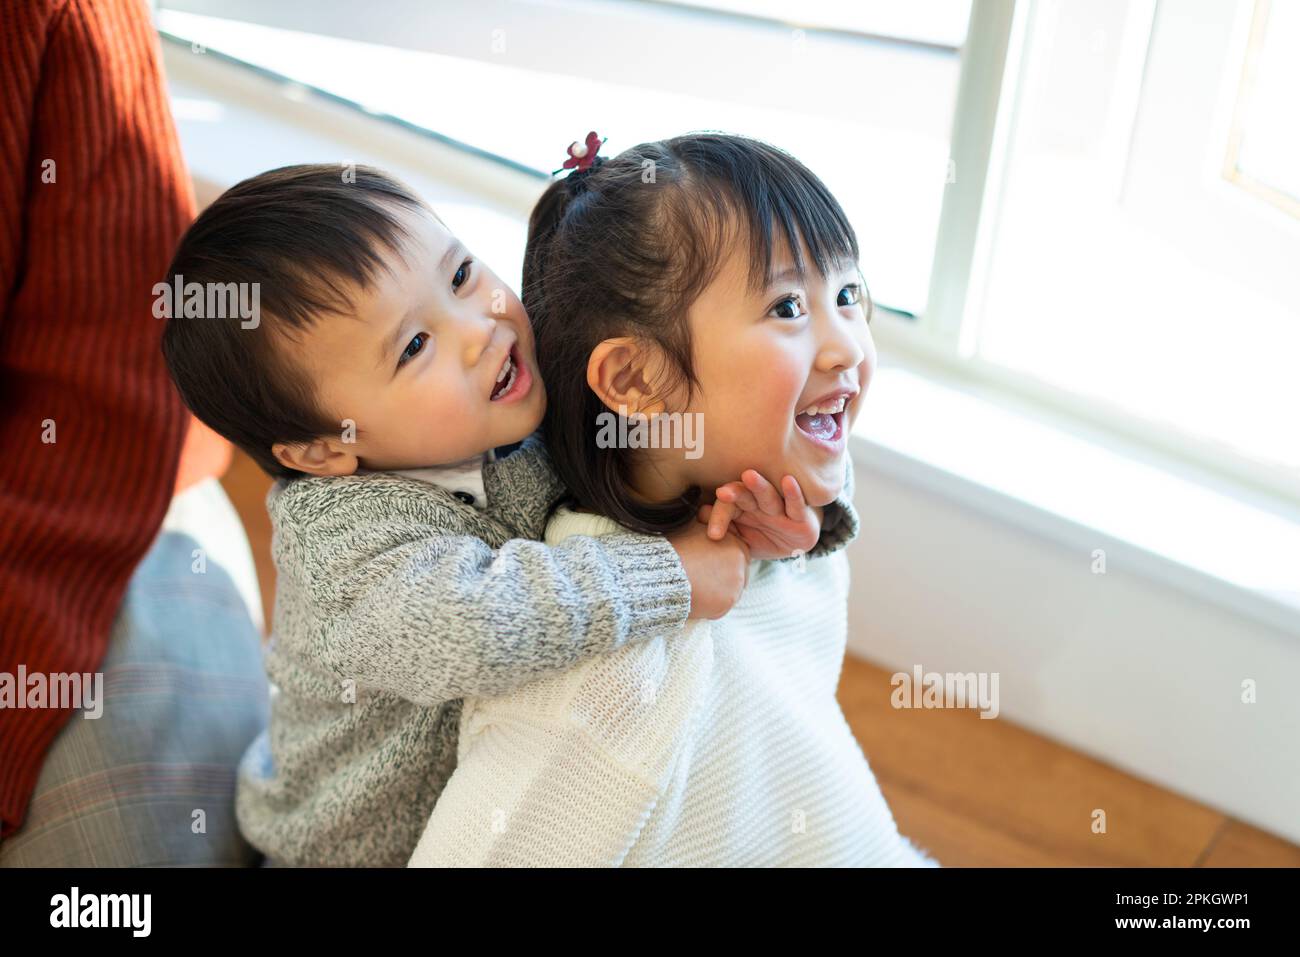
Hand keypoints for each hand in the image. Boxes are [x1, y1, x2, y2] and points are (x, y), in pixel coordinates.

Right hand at [667, 519, 750, 619]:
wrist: (663, 572)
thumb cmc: (675, 548)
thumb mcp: (695, 527)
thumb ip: (709, 525)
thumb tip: (708, 516)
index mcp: (737, 547)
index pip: (738, 556)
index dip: (724, 560)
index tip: (710, 564)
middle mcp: (741, 568)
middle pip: (737, 576)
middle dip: (724, 578)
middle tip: (703, 578)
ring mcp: (735, 588)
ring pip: (729, 593)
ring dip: (717, 593)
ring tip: (696, 588)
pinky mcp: (725, 605)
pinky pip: (720, 608)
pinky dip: (709, 606)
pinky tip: (694, 598)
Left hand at [697, 470, 821, 561]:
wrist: (796, 545)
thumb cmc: (763, 538)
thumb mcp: (741, 540)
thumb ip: (724, 528)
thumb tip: (701, 512)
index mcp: (742, 507)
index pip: (727, 508)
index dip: (719, 517)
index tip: (713, 534)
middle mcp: (760, 504)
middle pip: (745, 495)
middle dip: (735, 493)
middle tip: (723, 492)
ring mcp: (780, 508)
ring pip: (768, 496)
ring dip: (759, 486)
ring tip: (749, 476)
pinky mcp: (801, 517)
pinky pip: (796, 504)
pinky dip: (793, 493)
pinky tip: (788, 481)